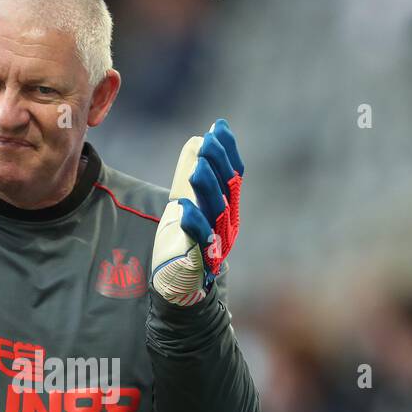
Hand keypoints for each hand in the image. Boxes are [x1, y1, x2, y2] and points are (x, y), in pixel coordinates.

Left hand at [151, 119, 243, 305]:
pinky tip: (183, 207)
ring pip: (216, 212)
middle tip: (208, 142)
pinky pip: (200, 241)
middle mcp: (227, 224)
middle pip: (228, 190)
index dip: (227, 152)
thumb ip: (191, 172)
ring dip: (207, 188)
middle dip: (218, 164)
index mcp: (228, 207)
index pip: (233, 175)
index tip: (219, 128)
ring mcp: (216, 243)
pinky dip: (194, 224)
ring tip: (197, 168)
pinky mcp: (200, 261)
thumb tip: (200, 138)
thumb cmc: (184, 239)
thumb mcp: (187, 200)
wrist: (178, 283)